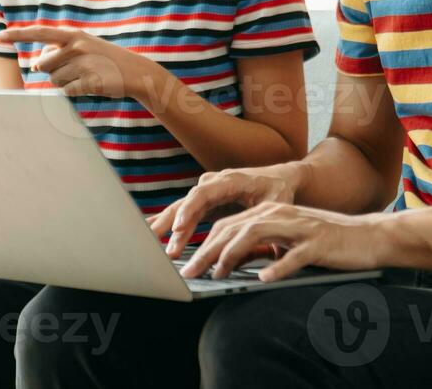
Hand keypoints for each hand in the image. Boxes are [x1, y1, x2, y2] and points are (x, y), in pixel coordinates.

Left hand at [0, 25, 159, 99]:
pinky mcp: (88, 82)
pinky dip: (75, 92)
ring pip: (54, 80)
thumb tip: (35, 65)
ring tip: (85, 76)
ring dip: (64, 82)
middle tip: (75, 70)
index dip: (17, 35)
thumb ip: (59, 51)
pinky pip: (67, 92)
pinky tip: (90, 85)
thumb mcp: (84, 46)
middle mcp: (75, 46)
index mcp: (73, 35)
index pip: (38, 32)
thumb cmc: (105, 59)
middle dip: (52, 72)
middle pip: (43, 65)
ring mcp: (82, 64)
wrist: (135, 71)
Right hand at [148, 165, 302, 257]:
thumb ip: (268, 225)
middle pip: (187, 201)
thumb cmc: (279, 191)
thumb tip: (271, 252)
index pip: (203, 194)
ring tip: (152, 243)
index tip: (178, 228)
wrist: (280, 178)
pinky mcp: (205, 202)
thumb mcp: (277, 206)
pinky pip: (184, 213)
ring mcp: (207, 191)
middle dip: (171, 223)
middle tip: (160, 243)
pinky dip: (169, 222)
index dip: (189, 211)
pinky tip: (151, 230)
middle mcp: (214, 183)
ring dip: (167, 226)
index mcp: (231, 180)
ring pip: (182, 208)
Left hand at [176, 202, 392, 282]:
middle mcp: (280, 214)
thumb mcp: (289, 239)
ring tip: (216, 275)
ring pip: (255, 235)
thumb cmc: (327, 242)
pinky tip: (263, 280)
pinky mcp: (318, 243)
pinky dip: (277, 267)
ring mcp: (299, 227)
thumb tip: (232, 260)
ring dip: (231, 256)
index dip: (203, 243)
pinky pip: (294, 256)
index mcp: (271, 211)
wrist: (370, 236)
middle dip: (207, 251)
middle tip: (189, 272)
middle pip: (234, 229)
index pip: (228, 225)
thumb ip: (263, 244)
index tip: (185, 263)